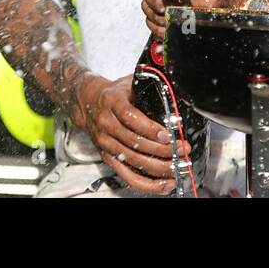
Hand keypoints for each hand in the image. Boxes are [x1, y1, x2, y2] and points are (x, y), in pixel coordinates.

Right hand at [70, 74, 187, 194]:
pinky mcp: (107, 158)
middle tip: (181, 149)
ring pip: (132, 160)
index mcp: (112, 102)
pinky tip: (164, 184)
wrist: (87, 103)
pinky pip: (127, 175)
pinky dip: (147, 184)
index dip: (150, 128)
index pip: (130, 117)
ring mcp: (105, 143)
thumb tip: (175, 97)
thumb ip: (148, 88)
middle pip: (134, 142)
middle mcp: (106, 124)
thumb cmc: (114, 93)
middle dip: (161, 149)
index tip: (167, 134)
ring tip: (178, 167)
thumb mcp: (129, 83)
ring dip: (158, 166)